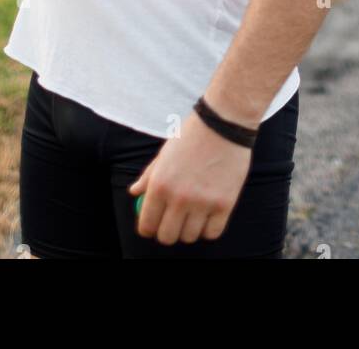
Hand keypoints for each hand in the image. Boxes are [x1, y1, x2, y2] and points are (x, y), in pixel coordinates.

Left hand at [127, 110, 251, 245]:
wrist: (223, 122)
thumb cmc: (191, 135)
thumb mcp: (164, 153)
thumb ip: (148, 176)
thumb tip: (133, 192)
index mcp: (159, 184)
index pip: (146, 225)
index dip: (148, 228)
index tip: (154, 225)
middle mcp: (179, 197)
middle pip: (167, 237)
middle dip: (167, 232)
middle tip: (173, 222)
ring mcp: (202, 203)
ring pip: (190, 237)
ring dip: (189, 229)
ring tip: (192, 215)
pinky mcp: (224, 204)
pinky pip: (212, 233)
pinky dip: (208, 229)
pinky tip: (208, 216)